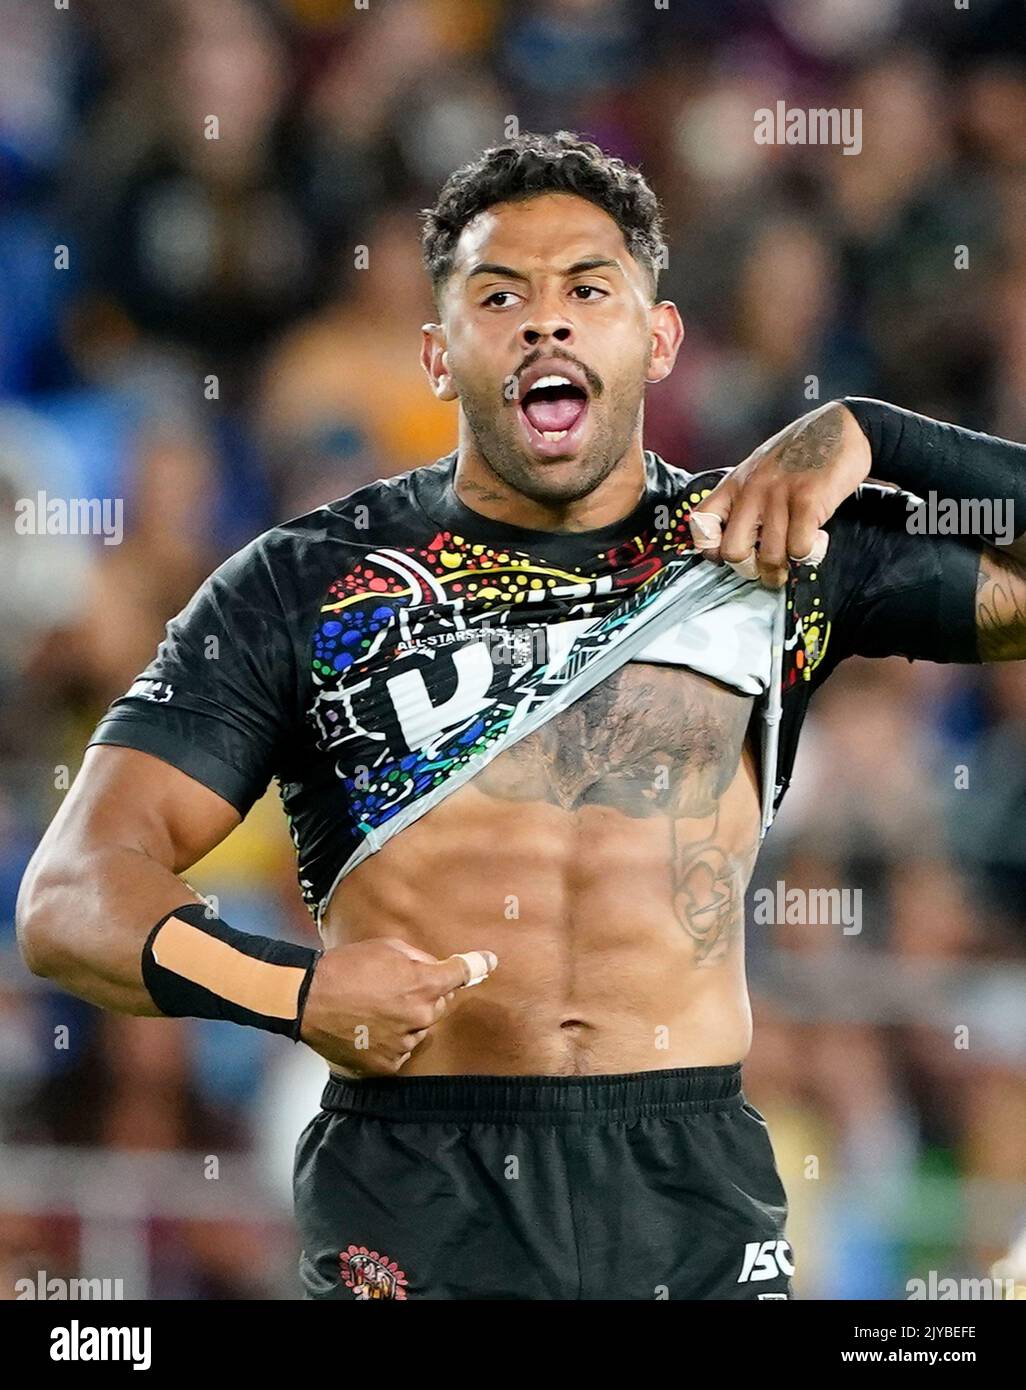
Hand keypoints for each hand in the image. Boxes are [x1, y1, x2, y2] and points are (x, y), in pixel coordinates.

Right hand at [299, 937, 497, 1074]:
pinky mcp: (387, 1065)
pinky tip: (368, 1027)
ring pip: (420, 1029)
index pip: (461, 974)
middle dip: (425, 995)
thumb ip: (419, 959)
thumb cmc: (346, 966)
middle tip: (393, 987)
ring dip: (407, 1020)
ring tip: (373, 1008)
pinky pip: (402, 1050)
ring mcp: (404, 1042)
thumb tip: (437, 968)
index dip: (476, 965)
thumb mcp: (386, 948)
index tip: (489, 962)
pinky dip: (391, 1041)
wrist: (307, 998)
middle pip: (439, 1005)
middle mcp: (419, 1016)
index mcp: (423, 984)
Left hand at [688, 401, 871, 588]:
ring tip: (794, 561)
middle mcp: (751, 490)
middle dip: (750, 570)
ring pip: (770, 557)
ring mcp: (778, 495)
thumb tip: (736, 539)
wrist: (842, 425)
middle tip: (765, 569)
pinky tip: (816, 543)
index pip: (701, 524)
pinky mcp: (807, 500)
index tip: (728, 556)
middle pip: (733, 552)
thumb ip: (745, 498)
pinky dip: (809, 555)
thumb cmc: (802, 450)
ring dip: (783, 570)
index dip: (711, 549)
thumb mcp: (759, 469)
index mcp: (735, 483)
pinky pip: (799, 548)